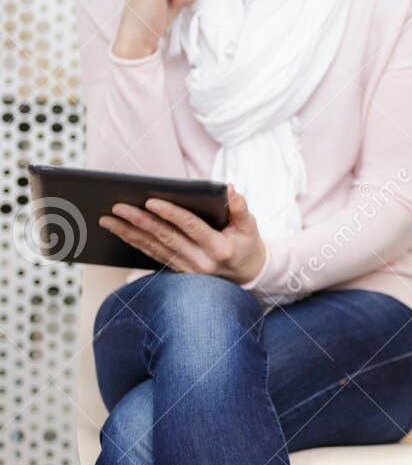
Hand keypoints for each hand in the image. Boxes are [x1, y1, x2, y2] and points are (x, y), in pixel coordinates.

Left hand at [99, 187, 266, 285]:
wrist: (247, 275)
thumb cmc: (247, 244)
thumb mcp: (250, 226)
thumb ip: (240, 208)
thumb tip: (229, 189)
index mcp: (219, 248)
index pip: (191, 227)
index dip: (171, 213)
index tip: (150, 200)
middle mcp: (200, 262)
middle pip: (165, 238)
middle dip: (140, 221)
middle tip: (118, 207)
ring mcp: (187, 270)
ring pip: (153, 249)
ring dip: (128, 233)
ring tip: (108, 219)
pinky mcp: (177, 272)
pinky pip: (152, 256)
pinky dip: (134, 243)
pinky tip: (120, 231)